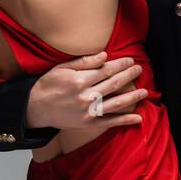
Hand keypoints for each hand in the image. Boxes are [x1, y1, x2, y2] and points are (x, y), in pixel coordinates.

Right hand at [24, 51, 146, 131]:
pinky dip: (125, 120)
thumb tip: (104, 55)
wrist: (36, 108)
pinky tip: (137, 118)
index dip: (120, 64)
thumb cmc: (48, 85)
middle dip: (129, 76)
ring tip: (144, 91)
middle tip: (139, 70)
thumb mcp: (62, 69)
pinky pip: (110, 122)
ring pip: (116, 103)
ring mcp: (88, 111)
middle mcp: (86, 96)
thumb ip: (84, 62)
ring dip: (132, 97)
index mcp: (80, 80)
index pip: (106, 70)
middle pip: (114, 84)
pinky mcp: (88, 123)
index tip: (130, 61)